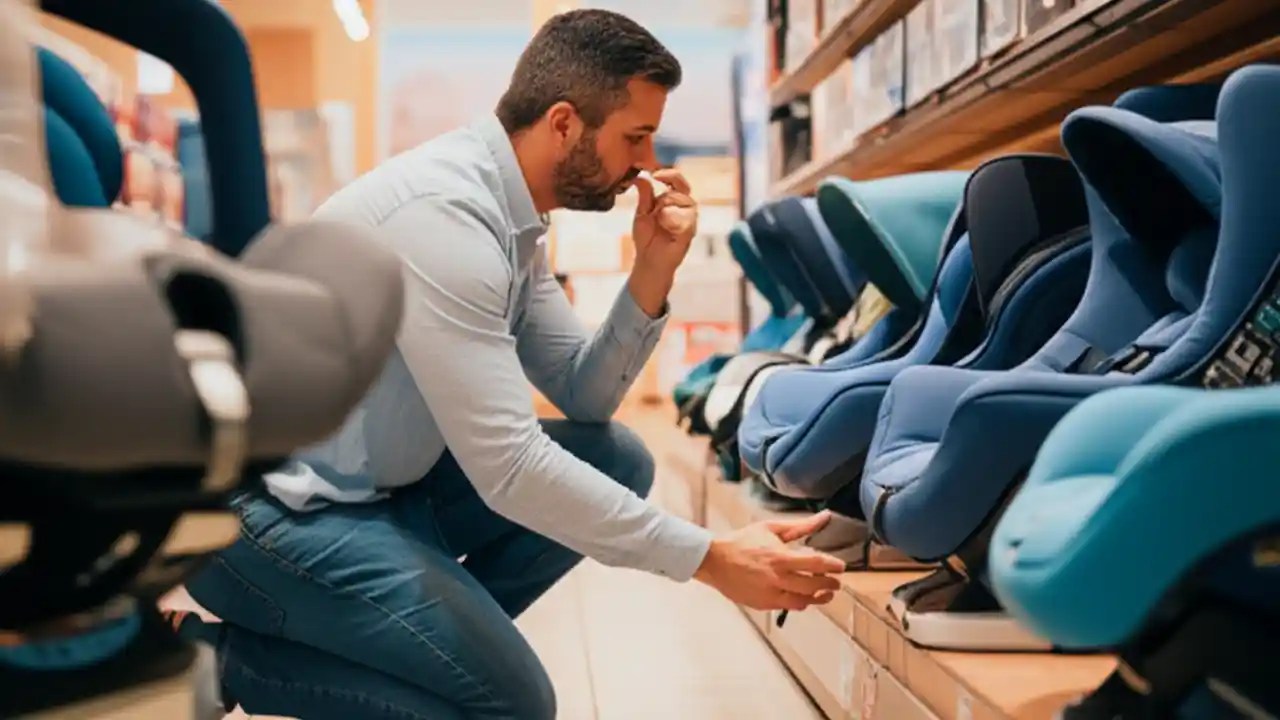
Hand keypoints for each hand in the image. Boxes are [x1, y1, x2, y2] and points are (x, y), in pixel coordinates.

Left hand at [628, 169, 697, 316]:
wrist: (647, 261)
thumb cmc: (647, 238)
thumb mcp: (642, 213)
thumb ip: (644, 196)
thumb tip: (640, 177)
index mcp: (673, 200)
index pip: (676, 180)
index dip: (668, 174)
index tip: (654, 173)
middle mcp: (684, 208)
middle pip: (683, 188)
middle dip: (668, 188)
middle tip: (655, 194)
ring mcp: (689, 220)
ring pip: (686, 202)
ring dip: (668, 208)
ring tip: (659, 220)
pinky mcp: (689, 233)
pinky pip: (687, 220)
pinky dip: (673, 221)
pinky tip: (665, 226)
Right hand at [693, 510, 845, 611]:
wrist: (715, 560)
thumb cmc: (744, 541)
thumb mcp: (772, 528)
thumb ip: (801, 525)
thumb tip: (825, 516)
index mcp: (781, 557)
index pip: (817, 564)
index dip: (833, 566)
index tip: (840, 567)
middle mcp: (778, 578)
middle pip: (814, 586)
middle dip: (830, 585)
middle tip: (836, 583)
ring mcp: (771, 594)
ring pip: (803, 601)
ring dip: (818, 598)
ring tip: (824, 594)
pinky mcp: (764, 604)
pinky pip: (788, 606)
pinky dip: (800, 602)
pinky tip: (803, 596)